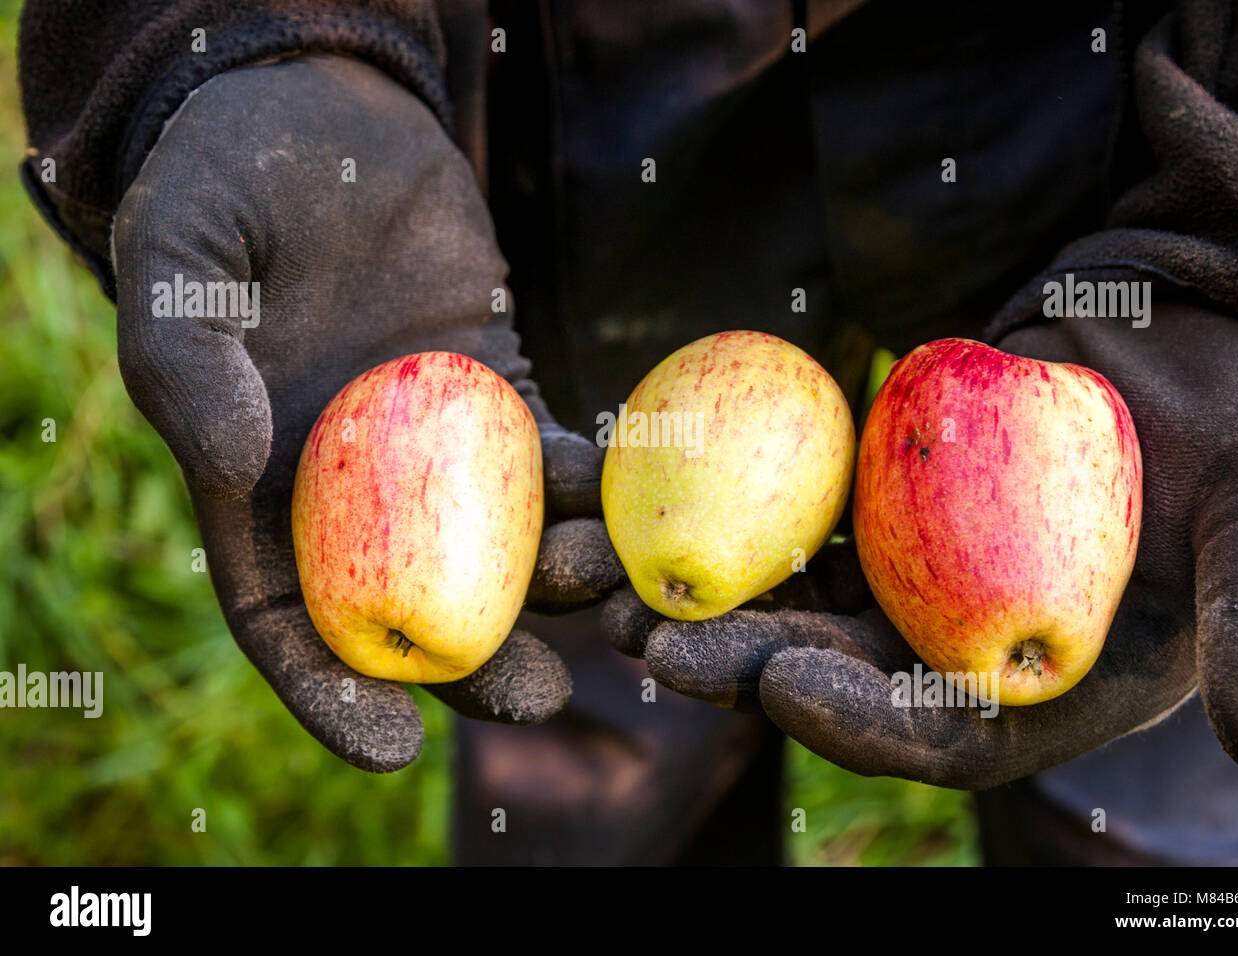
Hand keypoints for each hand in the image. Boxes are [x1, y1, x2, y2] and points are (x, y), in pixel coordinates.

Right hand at [112, 54, 621, 771]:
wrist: (318, 111)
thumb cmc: (226, 186)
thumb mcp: (177, 260)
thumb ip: (184, 359)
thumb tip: (237, 462)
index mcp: (258, 489)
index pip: (285, 621)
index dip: (328, 692)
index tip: (386, 743)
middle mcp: (352, 490)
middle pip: (416, 606)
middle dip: (479, 665)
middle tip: (543, 696)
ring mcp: (435, 447)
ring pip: (501, 545)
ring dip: (560, 580)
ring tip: (614, 585)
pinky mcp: (501, 393)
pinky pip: (552, 458)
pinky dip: (591, 487)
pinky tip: (633, 501)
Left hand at [603, 304, 1237, 786]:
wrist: (1195, 330)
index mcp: (1042, 686)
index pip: (942, 738)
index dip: (864, 724)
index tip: (785, 685)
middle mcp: (960, 645)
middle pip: (836, 674)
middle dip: (739, 664)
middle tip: (653, 641)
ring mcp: (909, 576)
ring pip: (786, 598)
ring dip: (695, 592)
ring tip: (603, 577)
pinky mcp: (875, 508)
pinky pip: (785, 517)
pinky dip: (715, 510)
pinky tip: (641, 491)